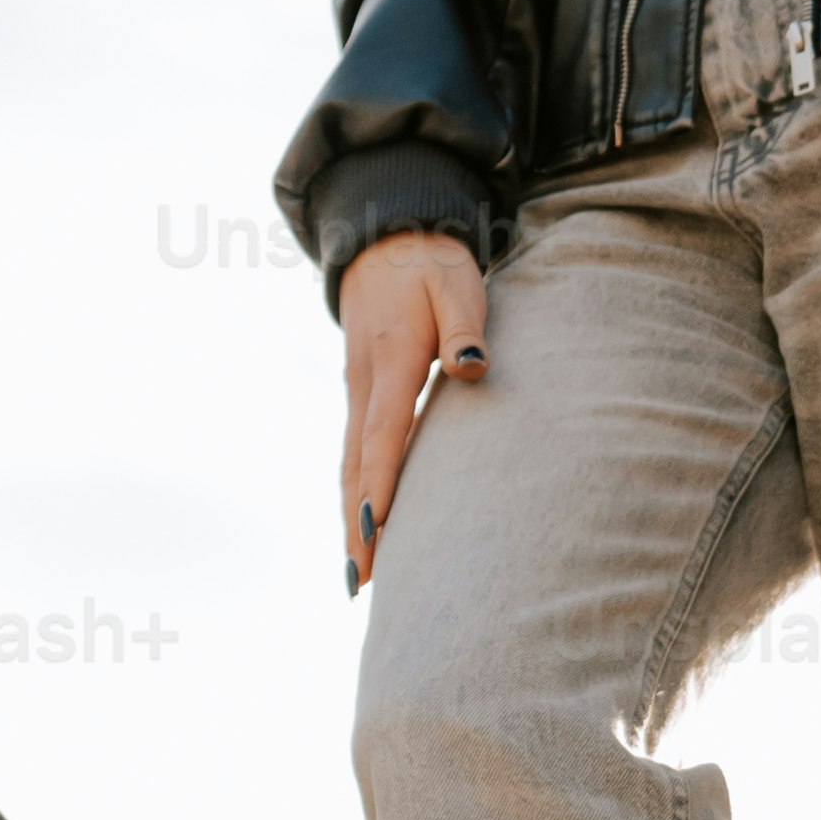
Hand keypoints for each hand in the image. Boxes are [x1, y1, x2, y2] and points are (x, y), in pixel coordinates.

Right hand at [332, 227, 488, 592]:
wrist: (386, 238)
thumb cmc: (431, 265)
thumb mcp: (456, 283)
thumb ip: (466, 326)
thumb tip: (472, 367)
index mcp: (391, 362)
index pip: (383, 436)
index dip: (380, 486)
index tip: (377, 532)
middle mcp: (364, 385)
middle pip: (355, 467)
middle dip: (356, 525)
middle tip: (359, 581)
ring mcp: (356, 391)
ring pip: (348, 466)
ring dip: (349, 519)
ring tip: (356, 572)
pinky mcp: (360, 394)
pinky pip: (352, 454)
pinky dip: (353, 494)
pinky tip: (360, 524)